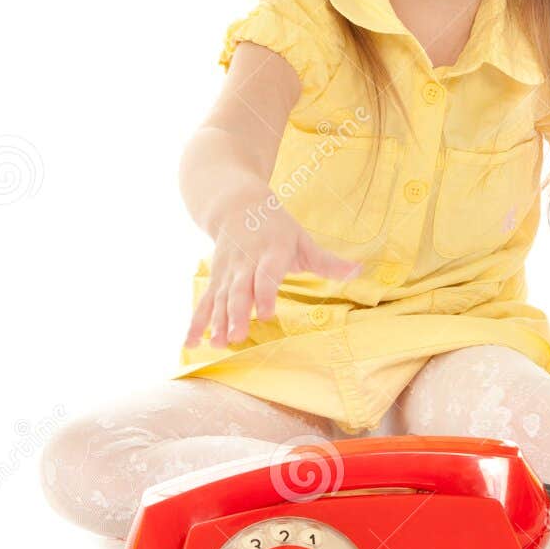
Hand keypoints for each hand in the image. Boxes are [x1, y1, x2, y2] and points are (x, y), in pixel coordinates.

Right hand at [183, 189, 362, 349]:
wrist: (235, 204)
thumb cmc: (276, 226)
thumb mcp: (302, 239)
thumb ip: (327, 261)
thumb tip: (359, 270)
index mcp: (270, 252)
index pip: (266, 275)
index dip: (264, 294)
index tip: (266, 314)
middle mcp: (245, 263)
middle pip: (238, 290)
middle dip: (236, 314)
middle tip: (236, 337)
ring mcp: (226, 272)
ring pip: (219, 299)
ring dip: (216, 323)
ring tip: (216, 344)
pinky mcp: (215, 280)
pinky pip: (203, 303)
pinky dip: (196, 322)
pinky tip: (190, 343)